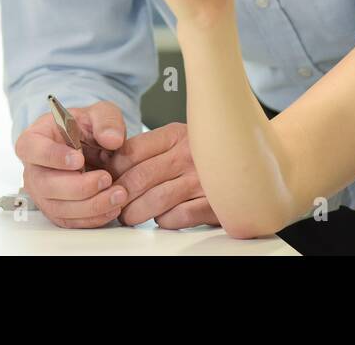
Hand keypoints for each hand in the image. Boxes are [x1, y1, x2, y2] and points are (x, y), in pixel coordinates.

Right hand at [15, 100, 129, 228]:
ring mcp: (43, 193)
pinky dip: (93, 218)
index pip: (31, 148)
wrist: (91, 147)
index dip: (52, 156)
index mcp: (35, 139)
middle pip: (45, 184)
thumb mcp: (99, 113)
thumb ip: (107, 121)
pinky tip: (112, 208)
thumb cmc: (86, 128)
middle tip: (105, 178)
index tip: (77, 159)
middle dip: (78, 186)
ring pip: (58, 208)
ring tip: (117, 195)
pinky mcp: (57, 210)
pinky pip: (70, 221)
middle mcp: (34, 169)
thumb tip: (112, 139)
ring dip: (90, 206)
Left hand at [103, 122, 219, 228]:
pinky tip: (162, 217)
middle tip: (112, 202)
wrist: (249, 162)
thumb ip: (151, 147)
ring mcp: (203, 180)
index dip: (113, 168)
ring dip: (136, 212)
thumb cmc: (205, 152)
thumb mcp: (180, 138)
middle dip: (120, 194)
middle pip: (140, 177)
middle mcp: (189, 155)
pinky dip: (164, 220)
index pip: (132, 150)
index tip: (105, 178)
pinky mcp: (214, 204)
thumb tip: (111, 162)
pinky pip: (178, 217)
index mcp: (176, 134)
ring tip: (129, 216)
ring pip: (156, 200)